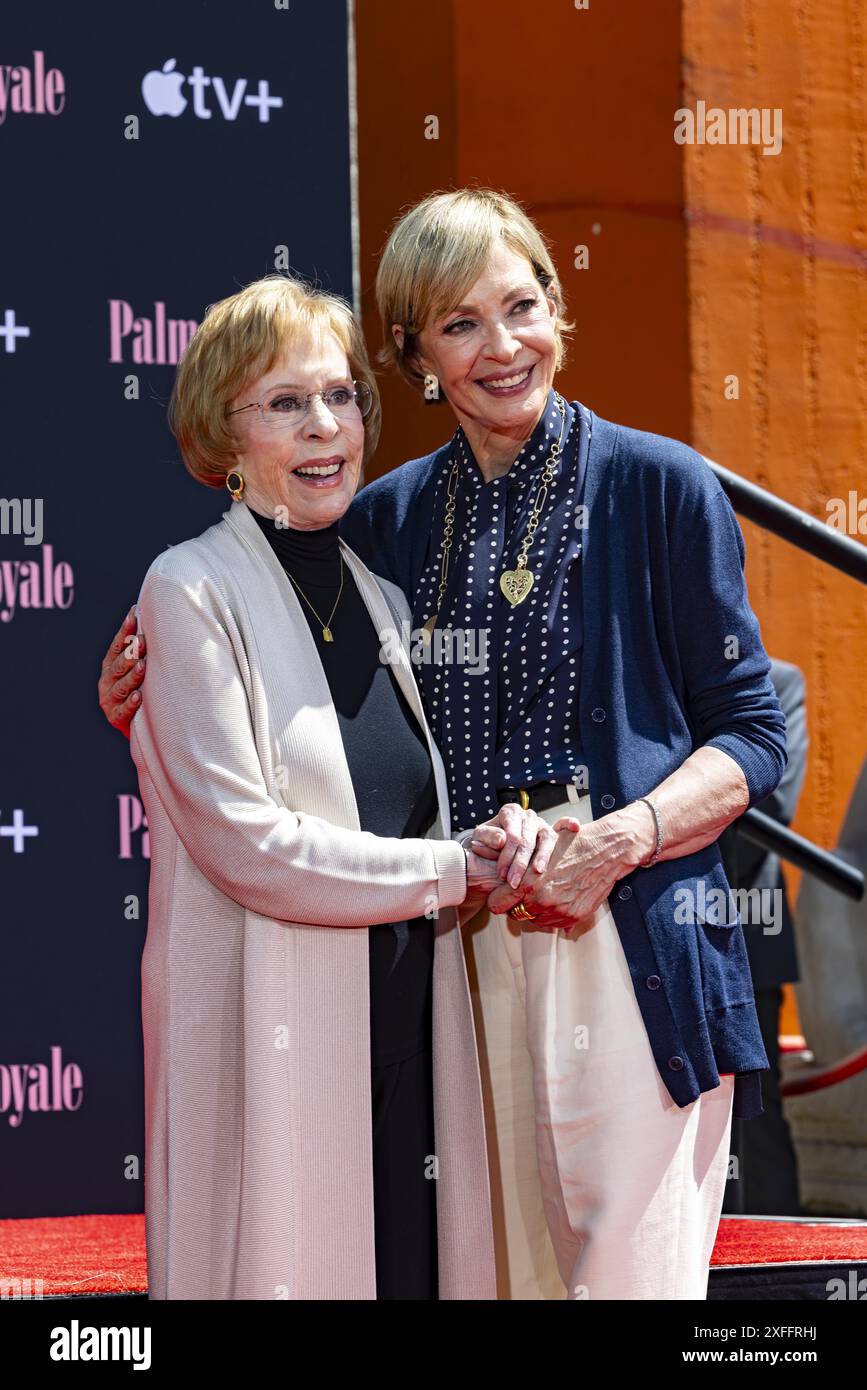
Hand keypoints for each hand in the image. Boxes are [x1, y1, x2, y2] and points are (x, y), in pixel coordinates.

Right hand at [98, 607, 145, 739]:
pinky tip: (138, 696)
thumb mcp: (142, 669)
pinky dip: (130, 703)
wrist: (145, 726)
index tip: (134, 614)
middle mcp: (107, 681)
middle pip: (118, 665)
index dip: (125, 631)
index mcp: (111, 665)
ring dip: (132, 676)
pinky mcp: (116, 719)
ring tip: (142, 666)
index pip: (117, 646)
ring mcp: (109, 700)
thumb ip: (144, 650)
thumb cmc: (146, 689)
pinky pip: (123, 711)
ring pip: (120, 686)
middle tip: (143, 640)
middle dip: (130, 653)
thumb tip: (157, 617)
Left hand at [463, 806, 559, 900]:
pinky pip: (557, 836)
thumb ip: (487, 837)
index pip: (512, 835)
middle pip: (528, 839)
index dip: (507, 856)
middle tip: (513, 882)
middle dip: (520, 863)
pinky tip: (560, 848)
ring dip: (541, 857)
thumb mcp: (480, 839)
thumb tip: (501, 840)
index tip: (501, 874)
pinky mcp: (550, 834)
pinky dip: (558, 839)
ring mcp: (541, 824)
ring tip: (536, 873)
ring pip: (545, 838)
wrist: (491, 849)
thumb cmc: (486, 843)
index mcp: (510, 812)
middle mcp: (528, 816)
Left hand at [487, 805, 652, 928]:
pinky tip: (562, 897)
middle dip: (518, 905)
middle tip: (528, 893)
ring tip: (549, 892)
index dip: (499, 899)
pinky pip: (555, 925)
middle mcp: (540, 900)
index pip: (497, 904)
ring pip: (535, 921)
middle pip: (515, 915)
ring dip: (537, 911)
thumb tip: (507, 883)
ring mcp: (557, 911)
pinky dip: (555, 914)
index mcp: (527, 882)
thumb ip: (521, 869)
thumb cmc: (573, 845)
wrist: (605, 851)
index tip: (503, 896)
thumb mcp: (539, 850)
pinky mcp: (573, 918)